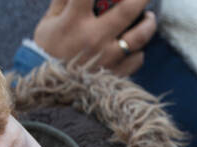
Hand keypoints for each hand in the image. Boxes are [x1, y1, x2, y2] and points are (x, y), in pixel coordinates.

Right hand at [32, 0, 156, 77]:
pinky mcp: (115, 74)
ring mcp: (108, 57)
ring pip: (140, 37)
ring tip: (149, 18)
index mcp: (75, 21)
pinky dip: (139, 51)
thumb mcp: (48, 23)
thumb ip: (63, 1)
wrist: (49, 89)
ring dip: (149, 24)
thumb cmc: (47, 52)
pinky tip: (137, 46)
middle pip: (128, 10)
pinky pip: (136, 60)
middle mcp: (95, 37)